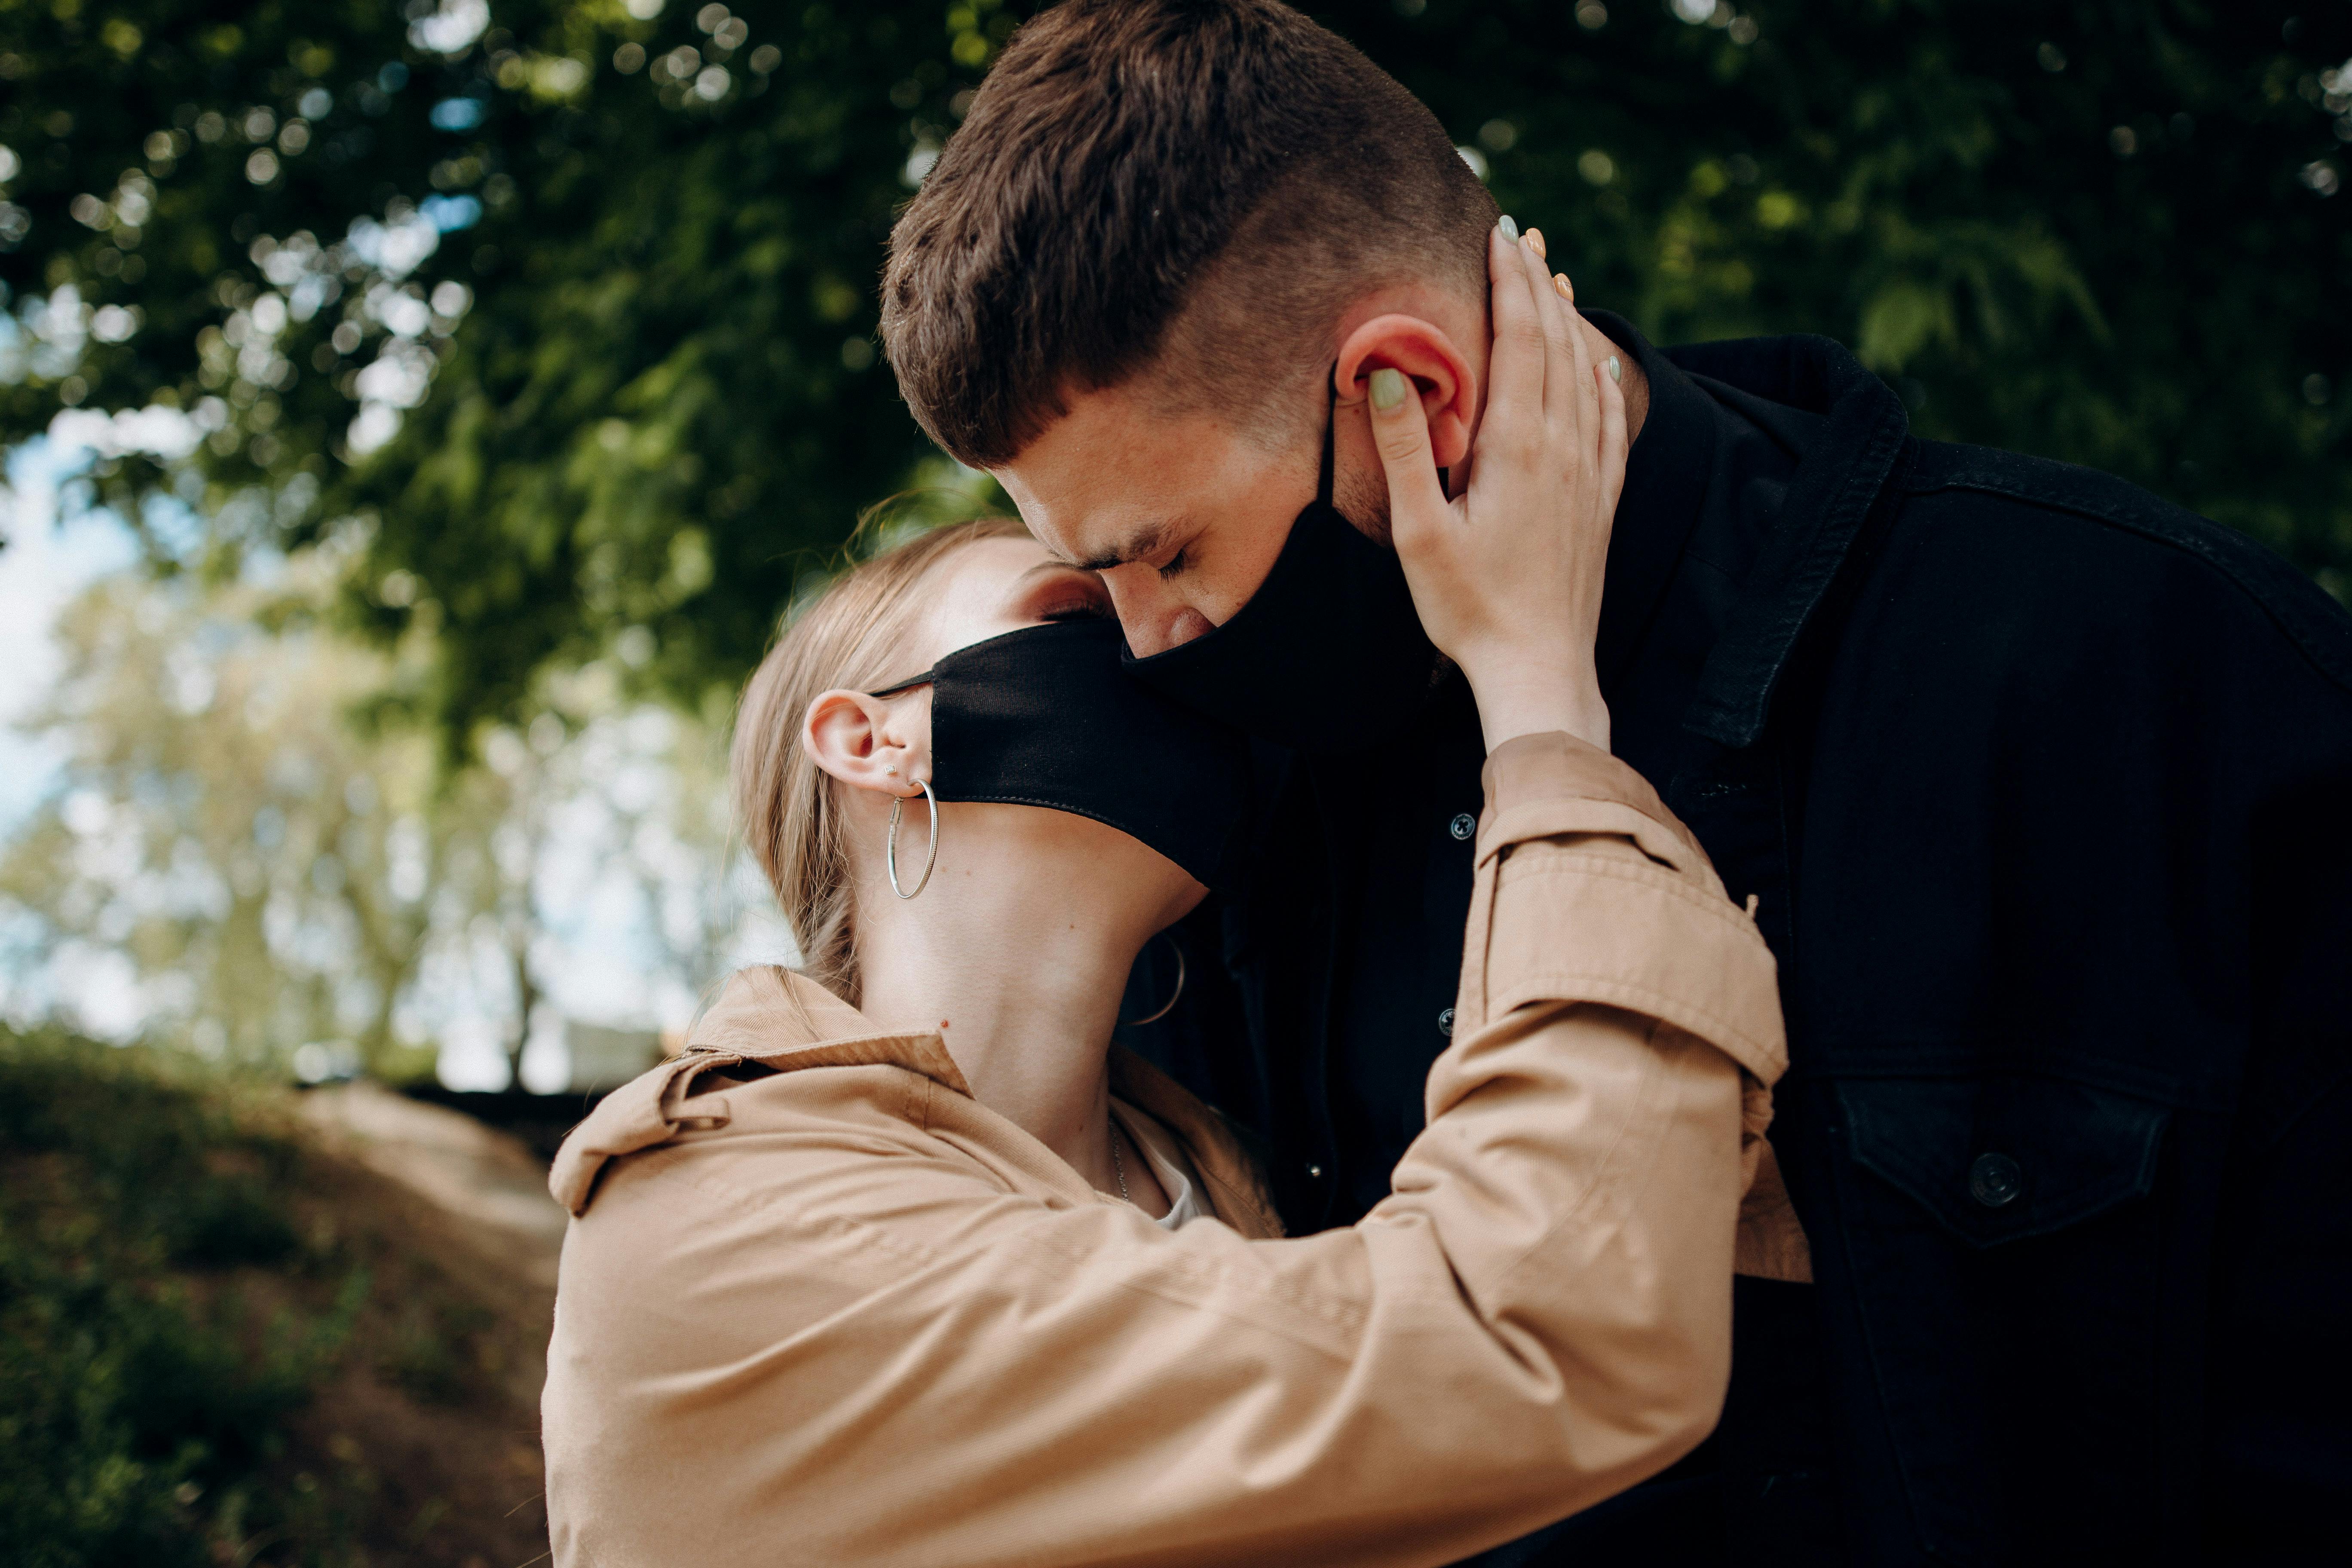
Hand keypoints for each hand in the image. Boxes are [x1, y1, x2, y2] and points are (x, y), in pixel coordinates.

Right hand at [1368, 219, 1627, 753]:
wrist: (1540, 668)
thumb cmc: (1468, 609)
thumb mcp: (1418, 533)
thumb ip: (1405, 450)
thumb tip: (1386, 374)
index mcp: (1519, 446)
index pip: (1519, 338)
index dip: (1511, 280)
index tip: (1500, 231)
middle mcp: (1564, 447)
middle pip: (1556, 341)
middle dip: (1538, 281)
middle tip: (1523, 233)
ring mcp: (1590, 474)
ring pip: (1585, 372)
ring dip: (1569, 319)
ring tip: (1556, 275)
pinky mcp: (1602, 501)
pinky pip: (1610, 420)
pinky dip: (1602, 378)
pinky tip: (1599, 365)